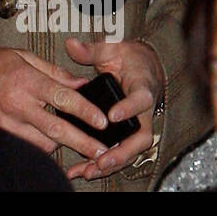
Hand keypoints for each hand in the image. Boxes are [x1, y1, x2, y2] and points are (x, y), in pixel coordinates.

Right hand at [0, 47, 111, 160]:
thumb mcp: (19, 56)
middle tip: (101, 150)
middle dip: (83, 142)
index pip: (63, 98)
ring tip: (73, 141)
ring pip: (43, 142)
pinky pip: (26, 145)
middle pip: (57, 128)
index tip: (102, 121)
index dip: (86, 111)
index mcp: (25, 79)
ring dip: (61, 143)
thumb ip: (51, 70)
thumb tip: (78, 83)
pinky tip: (48, 141)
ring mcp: (7, 121)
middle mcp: (17, 103)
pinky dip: (40, 144)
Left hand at [62, 37, 163, 179]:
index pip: (141, 99)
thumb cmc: (127, 58)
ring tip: (88, 171)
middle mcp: (144, 111)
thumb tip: (71, 44)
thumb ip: (92, 50)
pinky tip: (84, 171)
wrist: (143, 67)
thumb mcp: (112, 49)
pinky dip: (104, 164)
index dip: (129, 108)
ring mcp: (138, 125)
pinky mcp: (128, 134)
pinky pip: (121, 153)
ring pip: (132, 151)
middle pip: (142, 137)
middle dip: (122, 151)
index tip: (113, 115)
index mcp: (142, 87)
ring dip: (111, 163)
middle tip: (102, 160)